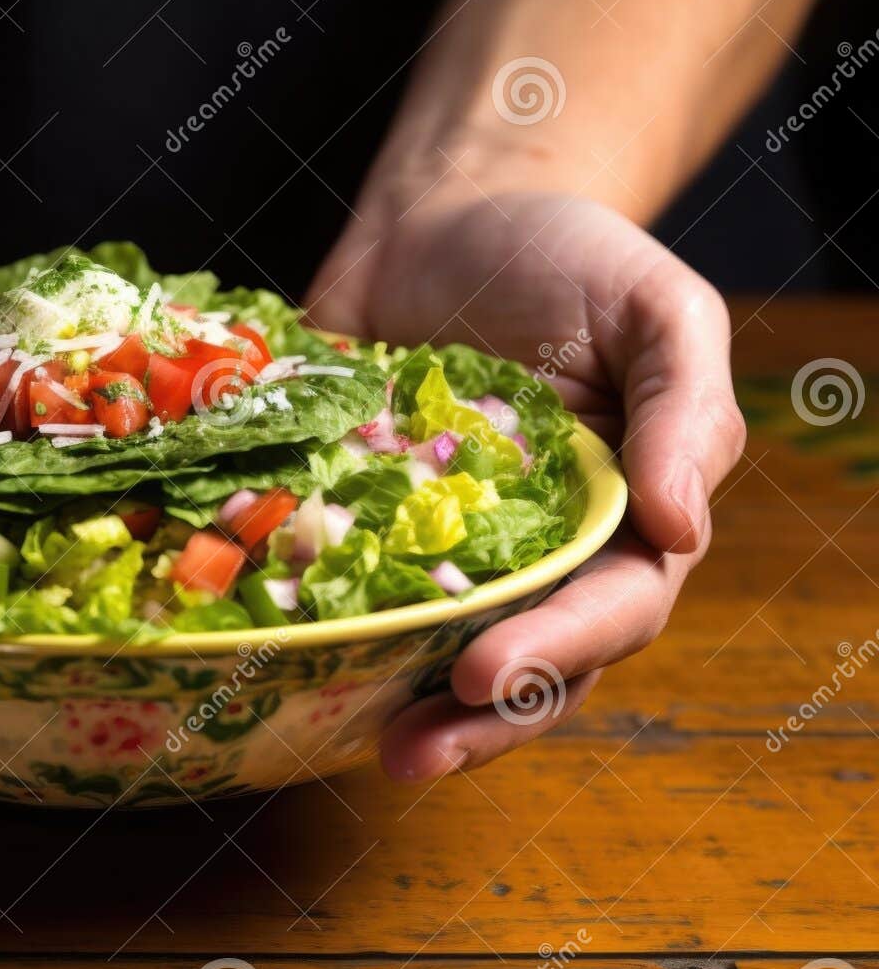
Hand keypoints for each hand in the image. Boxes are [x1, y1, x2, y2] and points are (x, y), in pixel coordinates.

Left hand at [306, 190, 744, 780]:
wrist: (443, 215)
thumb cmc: (567, 258)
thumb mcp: (658, 309)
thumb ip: (686, 410)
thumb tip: (681, 528)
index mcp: (617, 522)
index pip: (608, 612)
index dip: (553, 652)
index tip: (482, 670)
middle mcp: (531, 555)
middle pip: (522, 666)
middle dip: (475, 720)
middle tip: (411, 754)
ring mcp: (438, 549)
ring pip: (432, 651)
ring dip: (401, 707)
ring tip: (360, 746)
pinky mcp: (356, 526)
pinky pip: (343, 590)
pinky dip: (322, 629)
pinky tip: (282, 659)